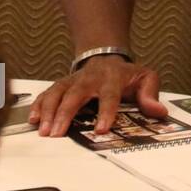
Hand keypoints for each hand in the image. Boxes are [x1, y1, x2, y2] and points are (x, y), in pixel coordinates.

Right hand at [29, 54, 165, 136]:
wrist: (106, 57)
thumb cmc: (126, 75)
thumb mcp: (146, 79)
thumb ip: (151, 94)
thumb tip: (159, 111)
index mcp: (112, 78)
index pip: (109, 96)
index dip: (106, 112)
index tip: (102, 129)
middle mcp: (89, 78)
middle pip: (75, 95)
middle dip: (65, 114)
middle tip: (57, 134)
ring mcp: (72, 81)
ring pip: (57, 94)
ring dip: (48, 112)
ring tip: (43, 131)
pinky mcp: (60, 85)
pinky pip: (46, 94)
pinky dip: (38, 106)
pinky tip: (32, 120)